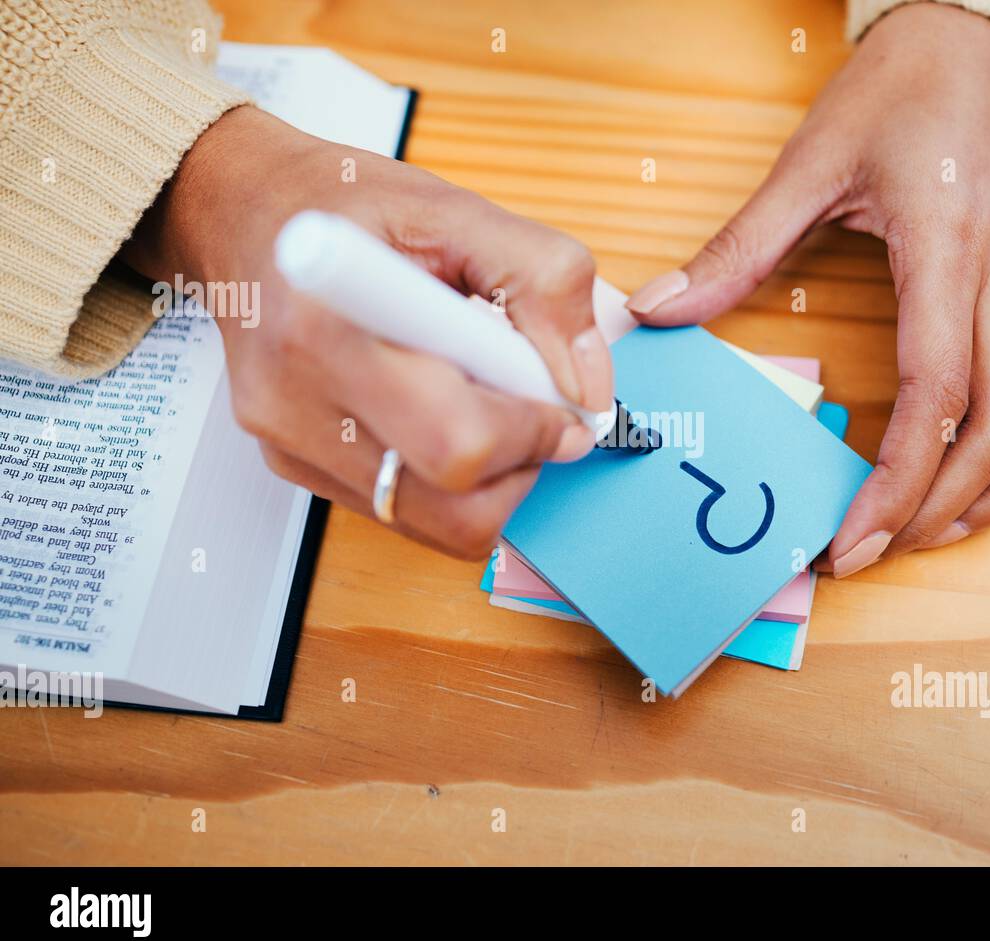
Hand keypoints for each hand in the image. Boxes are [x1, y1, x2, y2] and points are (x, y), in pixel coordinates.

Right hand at [121, 105, 612, 559]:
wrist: (242, 213)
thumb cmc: (344, 205)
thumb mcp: (456, 208)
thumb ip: (542, 282)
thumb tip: (586, 387)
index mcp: (327, 327)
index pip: (456, 442)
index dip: (533, 432)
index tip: (561, 399)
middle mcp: (295, 404)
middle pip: (454, 508)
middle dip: (520, 464)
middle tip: (526, 403)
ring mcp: (290, 447)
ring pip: (437, 525)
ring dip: (490, 476)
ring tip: (476, 395)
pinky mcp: (295, 469)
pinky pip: (406, 510)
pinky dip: (449, 476)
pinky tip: (436, 405)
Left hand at [625, 3, 989, 575]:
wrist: (973, 44)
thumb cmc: (898, 92)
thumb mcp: (809, 162)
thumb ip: (738, 247)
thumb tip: (659, 310)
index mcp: (945, 254)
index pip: (935, 394)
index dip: (896, 479)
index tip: (850, 536)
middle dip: (931, 510)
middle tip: (863, 554)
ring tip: (926, 535)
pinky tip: (985, 479)